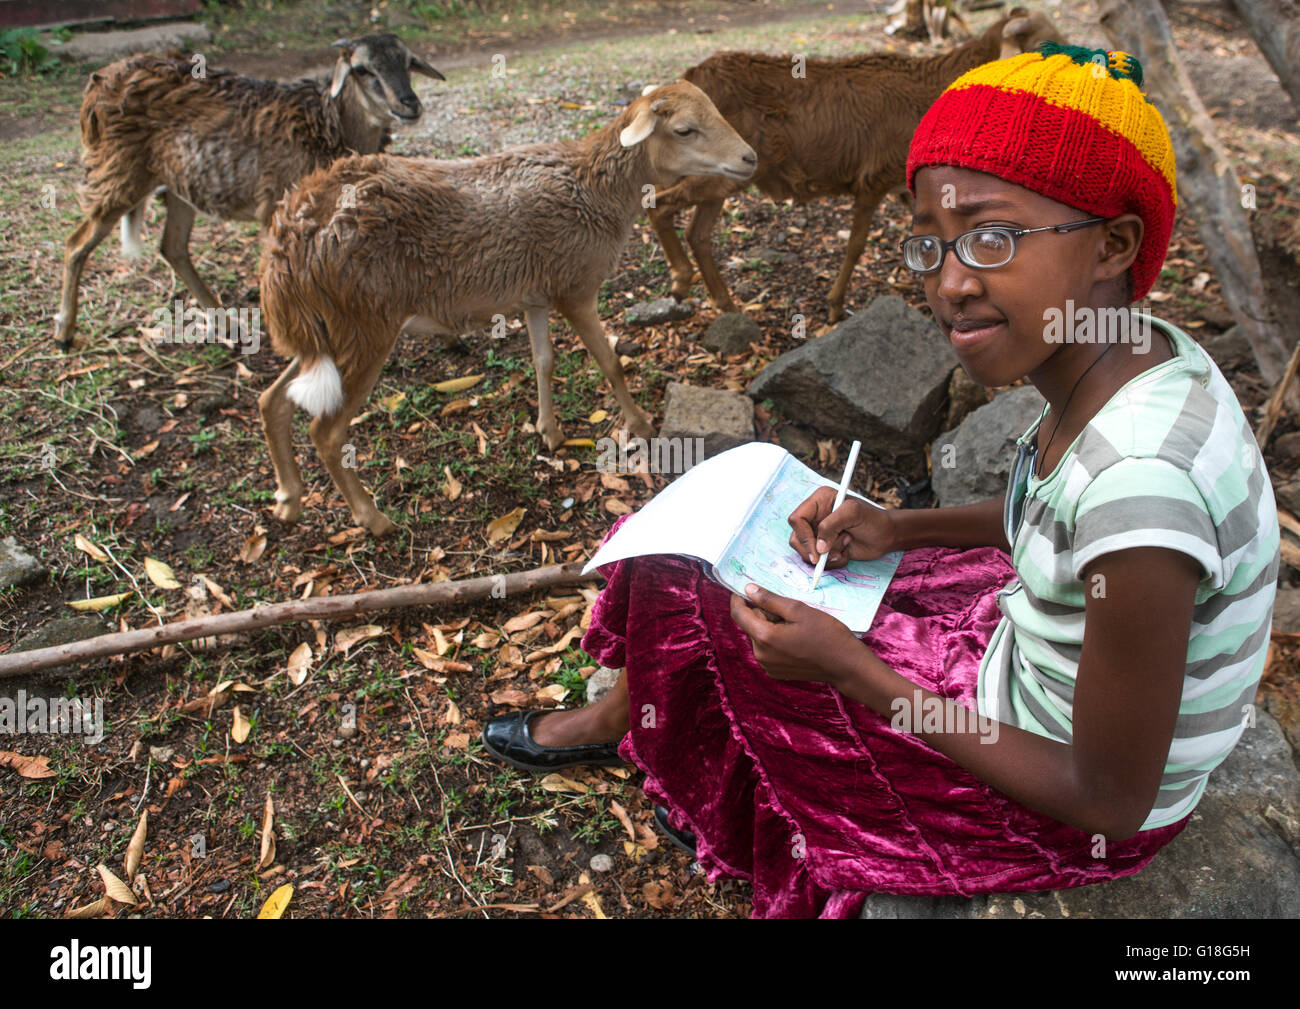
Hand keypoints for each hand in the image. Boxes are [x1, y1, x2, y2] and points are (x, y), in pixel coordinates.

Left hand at [728, 583, 871, 688]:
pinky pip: (767, 650)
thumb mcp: (798, 610)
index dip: (737, 600)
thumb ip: (770, 599)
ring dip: (770, 627)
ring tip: (795, 626)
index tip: (742, 590)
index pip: (739, 615)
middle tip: (788, 610)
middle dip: (763, 613)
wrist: (845, 665)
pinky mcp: (776, 672)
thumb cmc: (826, 634)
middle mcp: (761, 655)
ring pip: (760, 637)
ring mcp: (768, 666)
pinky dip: (775, 640)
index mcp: (765, 637)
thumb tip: (748, 590)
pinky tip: (795, 639)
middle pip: (751, 625)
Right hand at [787, 486, 896, 567]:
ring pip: (806, 552)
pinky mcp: (824, 548)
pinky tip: (846, 552)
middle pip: (797, 538)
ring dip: (828, 556)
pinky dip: (833, 561)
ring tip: (846, 546)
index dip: (804, 536)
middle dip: (816, 550)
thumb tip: (818, 548)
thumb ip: (831, 526)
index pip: (797, 519)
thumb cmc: (872, 520)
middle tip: (835, 554)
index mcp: (819, 501)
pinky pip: (818, 561)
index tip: (817, 551)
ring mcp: (818, 533)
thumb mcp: (853, 513)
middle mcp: (815, 517)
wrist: (885, 536)